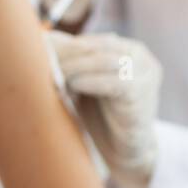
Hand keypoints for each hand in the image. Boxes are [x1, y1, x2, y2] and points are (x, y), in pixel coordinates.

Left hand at [47, 31, 161, 187]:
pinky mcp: (142, 96)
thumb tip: (43, 37)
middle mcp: (142, 60)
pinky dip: (90, 81)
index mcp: (131, 50)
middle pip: (100, 47)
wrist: (124, 150)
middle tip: (44, 62)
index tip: (42, 52)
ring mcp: (145, 77)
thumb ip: (74, 60)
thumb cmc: (102, 114)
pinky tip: (73, 86)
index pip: (95, 41)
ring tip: (56, 77)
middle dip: (69, 54)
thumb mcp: (88, 81)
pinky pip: (115, 82)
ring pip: (105, 61)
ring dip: (76, 67)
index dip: (68, 45)